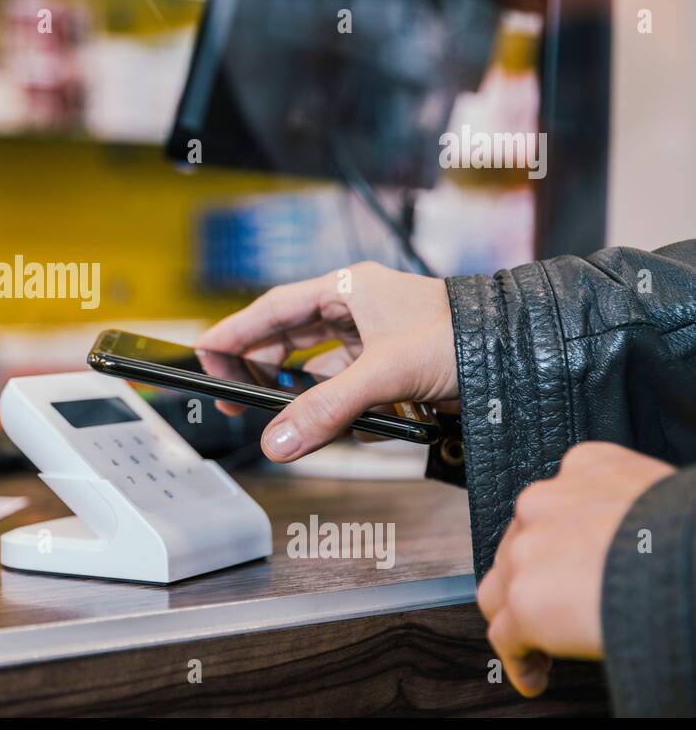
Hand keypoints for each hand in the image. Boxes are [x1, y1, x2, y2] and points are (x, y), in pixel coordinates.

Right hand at [198, 261, 456, 461]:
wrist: (523, 354)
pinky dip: (331, 401)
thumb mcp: (384, 374)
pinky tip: (323, 418)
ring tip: (268, 408)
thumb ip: (326, 409)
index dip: (237, 330)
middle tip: (230, 390)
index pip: (275, 307)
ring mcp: (377, 336)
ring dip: (296, 386)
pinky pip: (347, 383)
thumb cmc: (463, 338)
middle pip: (291, 334)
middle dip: (260, 364)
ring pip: (319, 362)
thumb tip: (276, 440)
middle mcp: (360, 307)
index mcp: (351, 288)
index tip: (205, 351)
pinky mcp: (393, 365)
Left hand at [478, 442, 674, 697]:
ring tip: (540, 647)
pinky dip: (517, 659)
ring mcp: (529, 549)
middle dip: (535, 578)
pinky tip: (533, 676)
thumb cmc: (693, 536)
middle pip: (521, 545)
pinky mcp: (526, 600)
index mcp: (587, 467)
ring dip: (519, 617)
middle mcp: (546, 501)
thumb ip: (630, 510)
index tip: (567, 565)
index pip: (554, 503)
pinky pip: (506, 635)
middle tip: (560, 610)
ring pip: (503, 587)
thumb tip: (631, 543)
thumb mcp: (662, 498)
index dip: (557, 539)